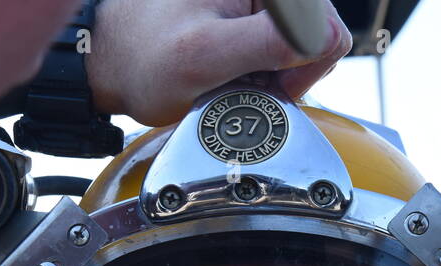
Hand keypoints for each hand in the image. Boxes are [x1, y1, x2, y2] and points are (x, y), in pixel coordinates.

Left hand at [87, 0, 351, 126]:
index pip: (328, 27)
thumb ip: (270, 42)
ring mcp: (259, 2)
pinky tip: (235, 72)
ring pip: (305, 46)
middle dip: (289, 70)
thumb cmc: (145, 59)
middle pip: (321, 36)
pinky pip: (286, 47)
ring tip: (234, 76)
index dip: (304, 66)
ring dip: (275, 72)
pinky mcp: (255, 15)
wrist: (113, 59)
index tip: (265, 79)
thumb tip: (327, 37)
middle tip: (245, 83)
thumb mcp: (206, 56)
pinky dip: (265, 69)